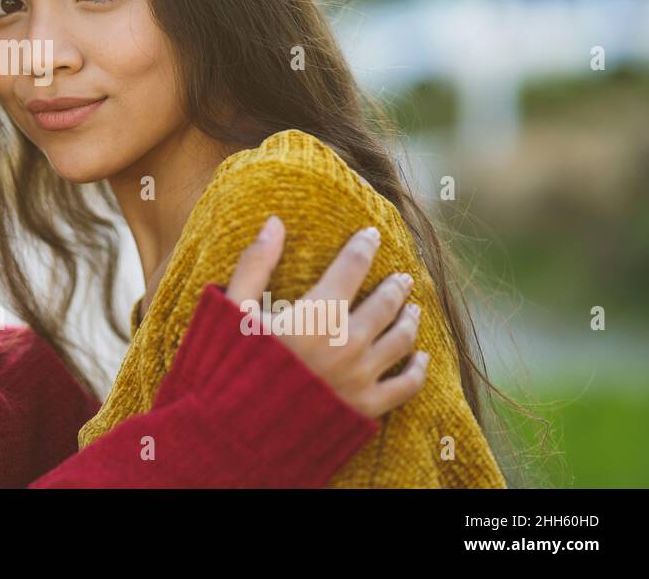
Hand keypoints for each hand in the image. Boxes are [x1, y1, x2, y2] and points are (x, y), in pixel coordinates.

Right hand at [225, 215, 428, 419]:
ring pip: (400, 339)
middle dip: (394, 285)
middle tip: (402, 276)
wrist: (237, 428)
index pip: (351, 267)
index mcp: (317, 314)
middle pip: (384, 303)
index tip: (372, 234)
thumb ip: (256, 264)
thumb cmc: (230, 364)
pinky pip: (405, 386)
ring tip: (412, 308)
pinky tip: (420, 357)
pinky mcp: (365, 407)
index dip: (363, 247)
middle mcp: (347, 342)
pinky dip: (417, 368)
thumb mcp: (234, 310)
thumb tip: (274, 222)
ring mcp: (360, 376)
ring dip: (409, 319)